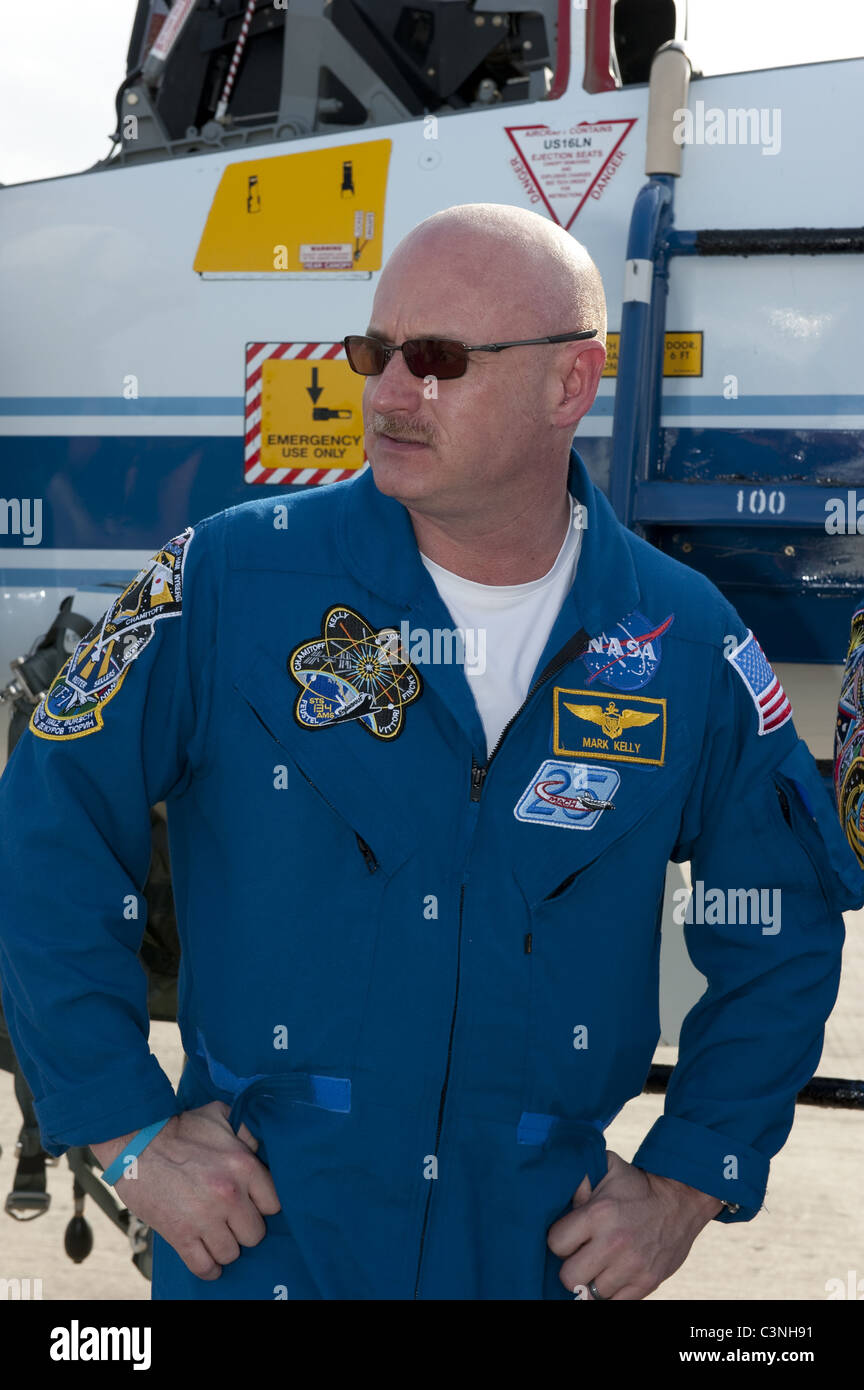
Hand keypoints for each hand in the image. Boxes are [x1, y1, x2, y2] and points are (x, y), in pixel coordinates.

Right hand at [89, 1102, 280, 1280]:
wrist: (135, 1141)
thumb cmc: (179, 1127)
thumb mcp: (220, 1115)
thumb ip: (246, 1132)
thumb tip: (259, 1150)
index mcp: (244, 1166)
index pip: (274, 1204)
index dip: (263, 1206)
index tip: (252, 1204)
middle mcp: (230, 1195)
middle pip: (255, 1234)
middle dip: (244, 1228)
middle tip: (231, 1220)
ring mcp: (205, 1218)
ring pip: (231, 1253)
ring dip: (224, 1247)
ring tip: (216, 1236)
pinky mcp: (180, 1235)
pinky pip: (204, 1267)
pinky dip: (208, 1268)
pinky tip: (207, 1259)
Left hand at [546, 1149, 722, 1299]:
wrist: (681, 1200)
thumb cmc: (636, 1185)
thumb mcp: (607, 1168)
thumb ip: (579, 1178)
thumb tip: (556, 1192)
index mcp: (599, 1214)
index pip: (555, 1244)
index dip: (558, 1240)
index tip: (568, 1235)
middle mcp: (614, 1243)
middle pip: (569, 1278)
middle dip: (570, 1266)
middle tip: (580, 1255)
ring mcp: (633, 1267)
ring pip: (591, 1295)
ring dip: (591, 1281)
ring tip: (598, 1264)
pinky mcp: (648, 1283)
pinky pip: (616, 1303)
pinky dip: (610, 1293)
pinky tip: (611, 1276)